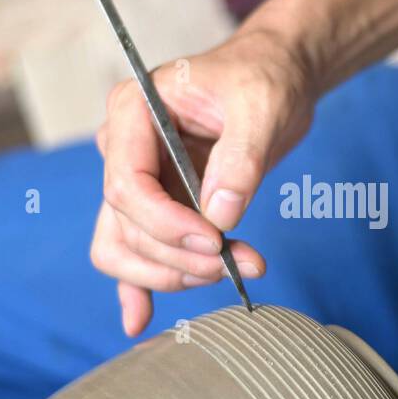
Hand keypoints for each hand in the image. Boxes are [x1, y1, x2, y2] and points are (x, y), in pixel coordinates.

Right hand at [91, 23, 316, 334]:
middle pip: (126, 224)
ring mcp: (137, 178)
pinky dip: (138, 286)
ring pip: (126, 246)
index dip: (166, 224)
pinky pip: (133, 251)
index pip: (125, 185)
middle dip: (179, 255)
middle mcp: (122, 147)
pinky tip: (140, 321)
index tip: (214, 242)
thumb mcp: (262, 106)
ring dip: (172, 272)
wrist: (275, 77)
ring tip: (231, 273)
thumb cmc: (264, 78)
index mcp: (132, 110)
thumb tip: (219, 216)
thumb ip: (241, 158)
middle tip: (237, 263)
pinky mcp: (157, 204)